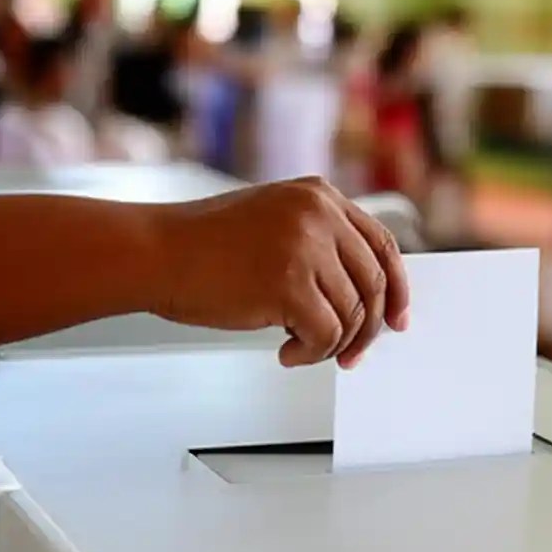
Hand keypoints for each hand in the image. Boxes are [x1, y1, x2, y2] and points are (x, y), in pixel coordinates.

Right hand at [151, 177, 409, 367]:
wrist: (154, 251)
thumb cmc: (202, 246)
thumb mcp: (274, 222)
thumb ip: (319, 244)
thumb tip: (360, 296)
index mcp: (319, 196)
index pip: (382, 245)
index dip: (396, 287)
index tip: (398, 319)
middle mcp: (319, 215)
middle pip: (374, 284)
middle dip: (368, 329)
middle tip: (352, 354)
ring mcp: (306, 246)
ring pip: (352, 315)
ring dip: (331, 345)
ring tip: (300, 348)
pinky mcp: (289, 283)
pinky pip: (326, 335)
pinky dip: (311, 355)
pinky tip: (285, 353)